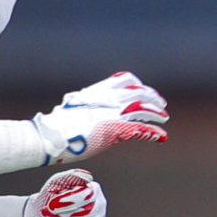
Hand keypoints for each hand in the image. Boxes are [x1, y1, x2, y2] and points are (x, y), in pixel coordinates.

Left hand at [24, 168, 107, 216]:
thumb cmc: (49, 197)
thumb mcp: (55, 183)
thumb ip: (70, 176)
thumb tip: (88, 176)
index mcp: (93, 190)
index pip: (88, 195)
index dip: (68, 202)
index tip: (50, 205)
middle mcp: (100, 205)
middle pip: (86, 212)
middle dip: (62, 215)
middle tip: (46, 214)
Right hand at [32, 71, 167, 164]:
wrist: (52, 135)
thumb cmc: (56, 125)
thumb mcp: (72, 108)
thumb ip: (83, 105)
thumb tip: (76, 104)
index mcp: (97, 91)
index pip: (123, 79)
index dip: (136, 84)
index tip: (141, 89)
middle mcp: (108, 99)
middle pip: (138, 92)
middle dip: (151, 97)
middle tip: (160, 103)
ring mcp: (113, 114)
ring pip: (143, 108)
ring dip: (156, 113)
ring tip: (164, 118)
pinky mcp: (117, 130)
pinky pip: (141, 129)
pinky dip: (153, 133)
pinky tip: (162, 136)